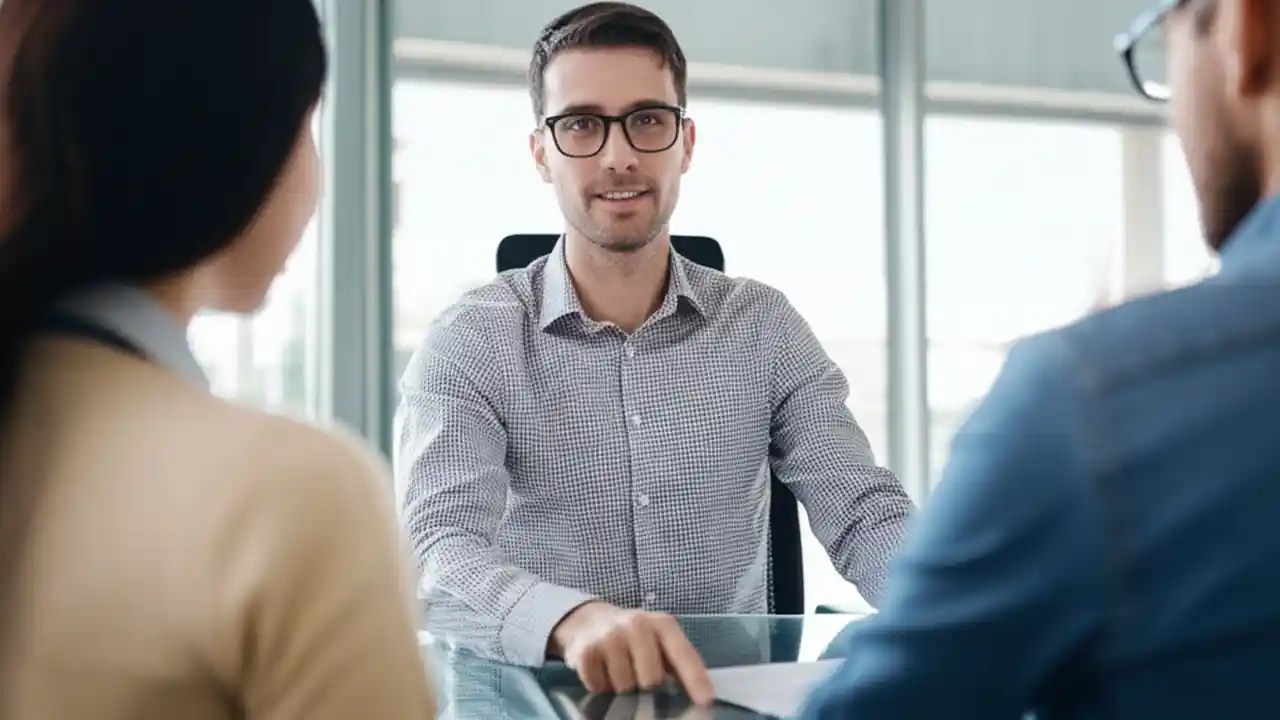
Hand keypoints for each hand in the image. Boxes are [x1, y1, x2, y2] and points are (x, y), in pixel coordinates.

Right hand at [549, 601, 713, 704]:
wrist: (590, 620)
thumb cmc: (635, 638)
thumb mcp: (660, 641)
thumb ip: (678, 665)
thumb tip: (700, 698)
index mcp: (663, 625)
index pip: (683, 655)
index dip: (695, 679)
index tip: (706, 701)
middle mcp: (637, 625)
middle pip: (651, 679)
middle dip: (646, 685)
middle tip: (639, 673)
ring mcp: (610, 636)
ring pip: (624, 686)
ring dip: (622, 686)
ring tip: (618, 669)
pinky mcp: (586, 650)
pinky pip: (598, 686)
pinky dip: (600, 686)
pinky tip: (602, 670)